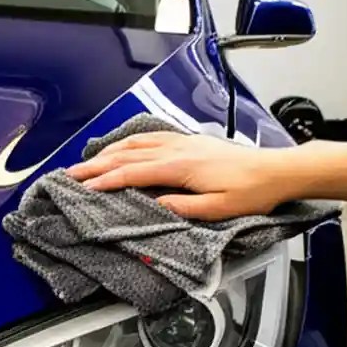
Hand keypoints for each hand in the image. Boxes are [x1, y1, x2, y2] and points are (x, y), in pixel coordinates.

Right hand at [66, 132, 293, 219]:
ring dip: (108, 151)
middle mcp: (177, 149)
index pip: (133, 172)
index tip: (83, 187)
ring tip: (87, 162)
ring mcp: (182, 142)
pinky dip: (128, 142)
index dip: (106, 180)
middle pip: (127, 154)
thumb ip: (183, 207)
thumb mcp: (218, 208)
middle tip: (71, 173)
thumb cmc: (251, 192)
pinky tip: (121, 147)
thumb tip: (154, 205)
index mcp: (181, 166)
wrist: (276, 170)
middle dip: (96, 164)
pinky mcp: (189, 142)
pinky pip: (150, 138)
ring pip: (136, 143)